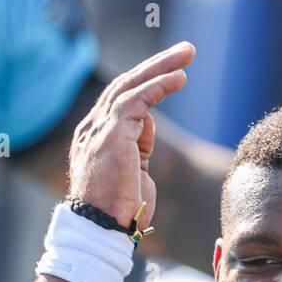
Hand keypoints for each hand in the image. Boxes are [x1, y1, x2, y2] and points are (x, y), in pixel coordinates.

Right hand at [67, 42, 194, 231]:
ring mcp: (99, 130)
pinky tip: (179, 77)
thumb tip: (147, 121)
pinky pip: (136, 100)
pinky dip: (158, 85)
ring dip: (162, 67)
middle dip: (156, 64)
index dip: (147, 81)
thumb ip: (138, 145)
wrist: (101, 230)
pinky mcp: (111, 135)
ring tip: (188, 54)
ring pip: (130, 85)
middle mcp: (93, 128)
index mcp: (95, 137)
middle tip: (185, 50)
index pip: (121, 98)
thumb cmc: (119, 212)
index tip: (173, 71)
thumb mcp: (133, 172)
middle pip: (125, 84)